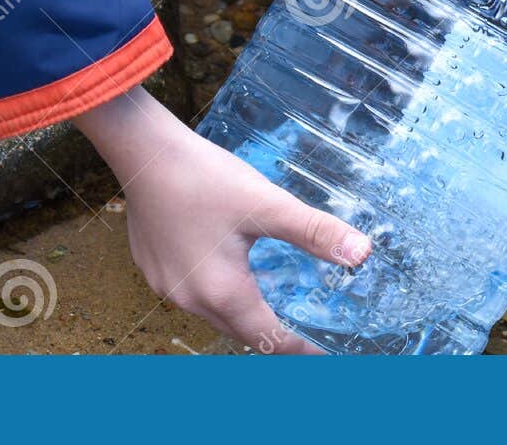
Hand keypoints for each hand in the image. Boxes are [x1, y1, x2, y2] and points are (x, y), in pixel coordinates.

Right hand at [73, 87, 369, 353]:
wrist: (144, 152)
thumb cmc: (204, 177)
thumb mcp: (267, 204)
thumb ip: (315, 231)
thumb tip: (362, 253)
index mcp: (222, 292)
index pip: (268, 338)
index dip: (298, 349)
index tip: (322, 354)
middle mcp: (190, 299)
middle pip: (240, 332)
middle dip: (273, 336)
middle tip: (303, 334)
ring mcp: (166, 286)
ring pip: (214, 314)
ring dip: (244, 315)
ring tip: (272, 307)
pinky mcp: (154, 268)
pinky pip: (194, 294)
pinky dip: (219, 295)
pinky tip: (230, 273)